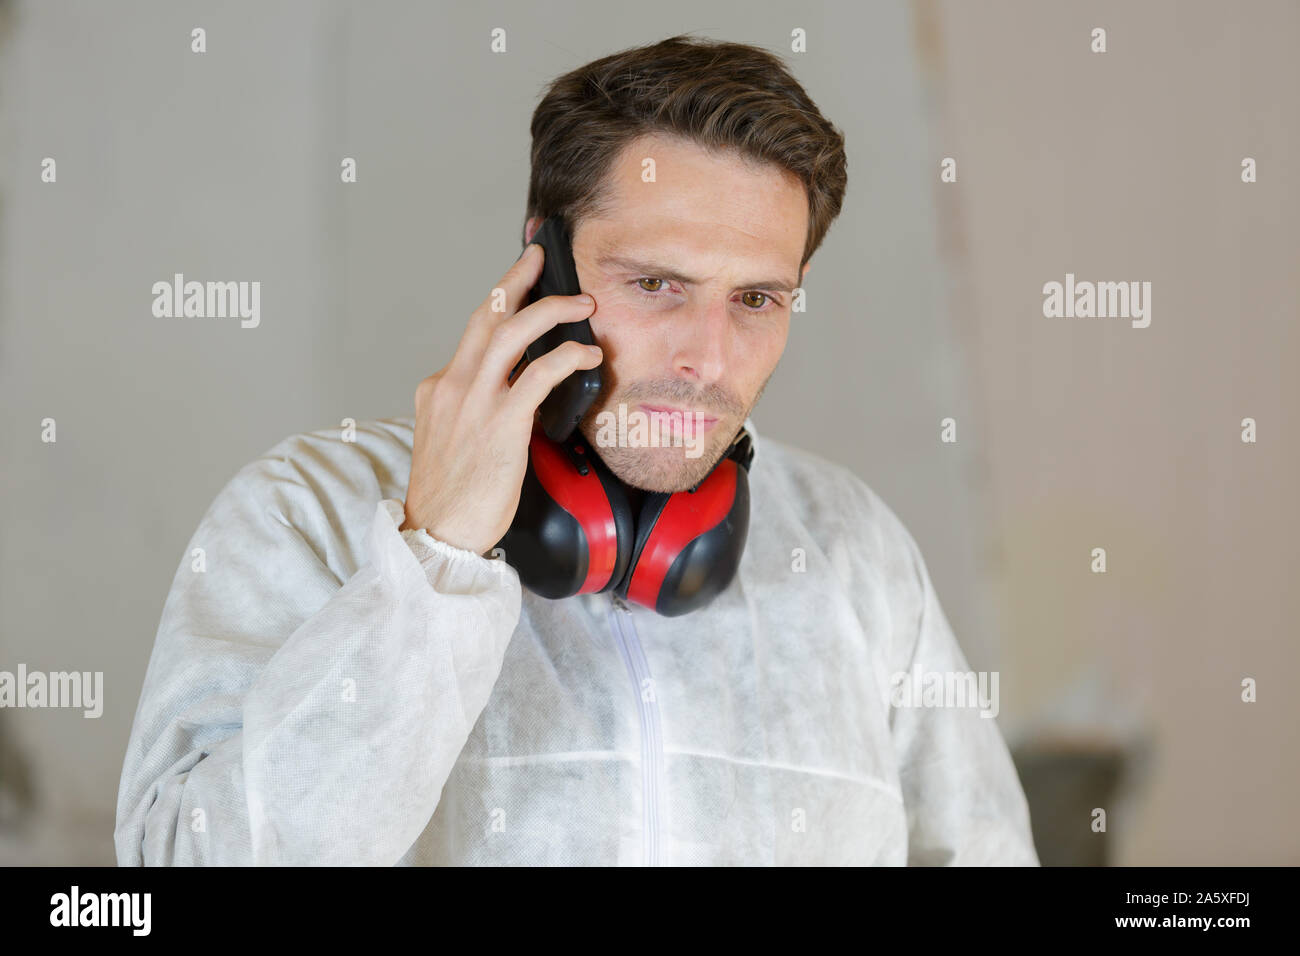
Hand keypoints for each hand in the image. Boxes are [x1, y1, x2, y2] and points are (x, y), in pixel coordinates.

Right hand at [400, 243, 601, 554]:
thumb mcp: (452, 440)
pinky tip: (587, 355)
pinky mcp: (501, 423)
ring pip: (512, 332)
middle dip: (516, 280)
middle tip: (539, 257)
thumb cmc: (451, 498)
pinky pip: (539, 374)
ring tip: (582, 303)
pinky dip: (567, 356)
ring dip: (551, 309)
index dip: (501, 307)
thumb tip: (514, 396)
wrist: (439, 534)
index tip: (518, 287)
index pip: (474, 336)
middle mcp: (452, 386)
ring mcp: (475, 401)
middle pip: (487, 315)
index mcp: (438, 389)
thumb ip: (475, 410)